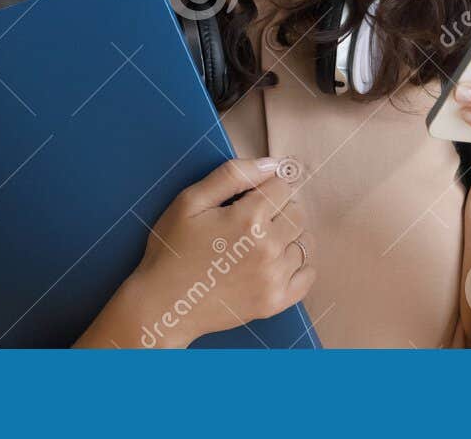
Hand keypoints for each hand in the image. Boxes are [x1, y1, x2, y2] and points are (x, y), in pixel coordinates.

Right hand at [126, 158, 314, 347]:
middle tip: (251, 222)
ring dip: (287, 238)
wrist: (163, 306)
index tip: (247, 200)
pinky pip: (307, 277)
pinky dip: (298, 267)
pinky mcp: (275, 302)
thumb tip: (272, 164)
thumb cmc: (171, 250)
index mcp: (248, 218)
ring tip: (260, 245)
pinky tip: (276, 264)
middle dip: (279, 211)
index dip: (264, 188)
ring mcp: (273, 278)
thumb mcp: (190, 202)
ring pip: (303, 243)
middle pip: (297, 213)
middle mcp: (268, 248)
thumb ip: (232, 175)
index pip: (282, 187)